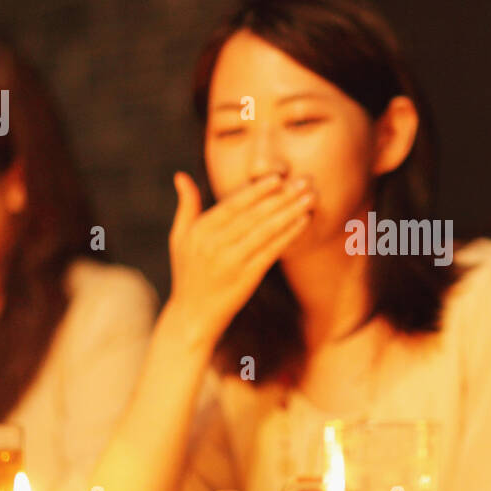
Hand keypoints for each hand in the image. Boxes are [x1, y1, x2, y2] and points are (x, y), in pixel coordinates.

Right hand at [166, 172, 314, 347]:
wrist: (193, 314)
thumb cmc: (188, 273)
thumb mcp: (180, 238)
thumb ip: (186, 206)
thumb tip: (181, 176)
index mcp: (200, 231)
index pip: (232, 204)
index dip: (257, 190)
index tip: (278, 177)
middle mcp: (215, 244)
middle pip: (254, 214)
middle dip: (281, 196)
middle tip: (305, 181)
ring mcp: (231, 261)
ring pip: (266, 231)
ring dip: (291, 212)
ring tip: (310, 197)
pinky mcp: (247, 277)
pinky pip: (272, 251)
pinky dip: (289, 235)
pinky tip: (303, 222)